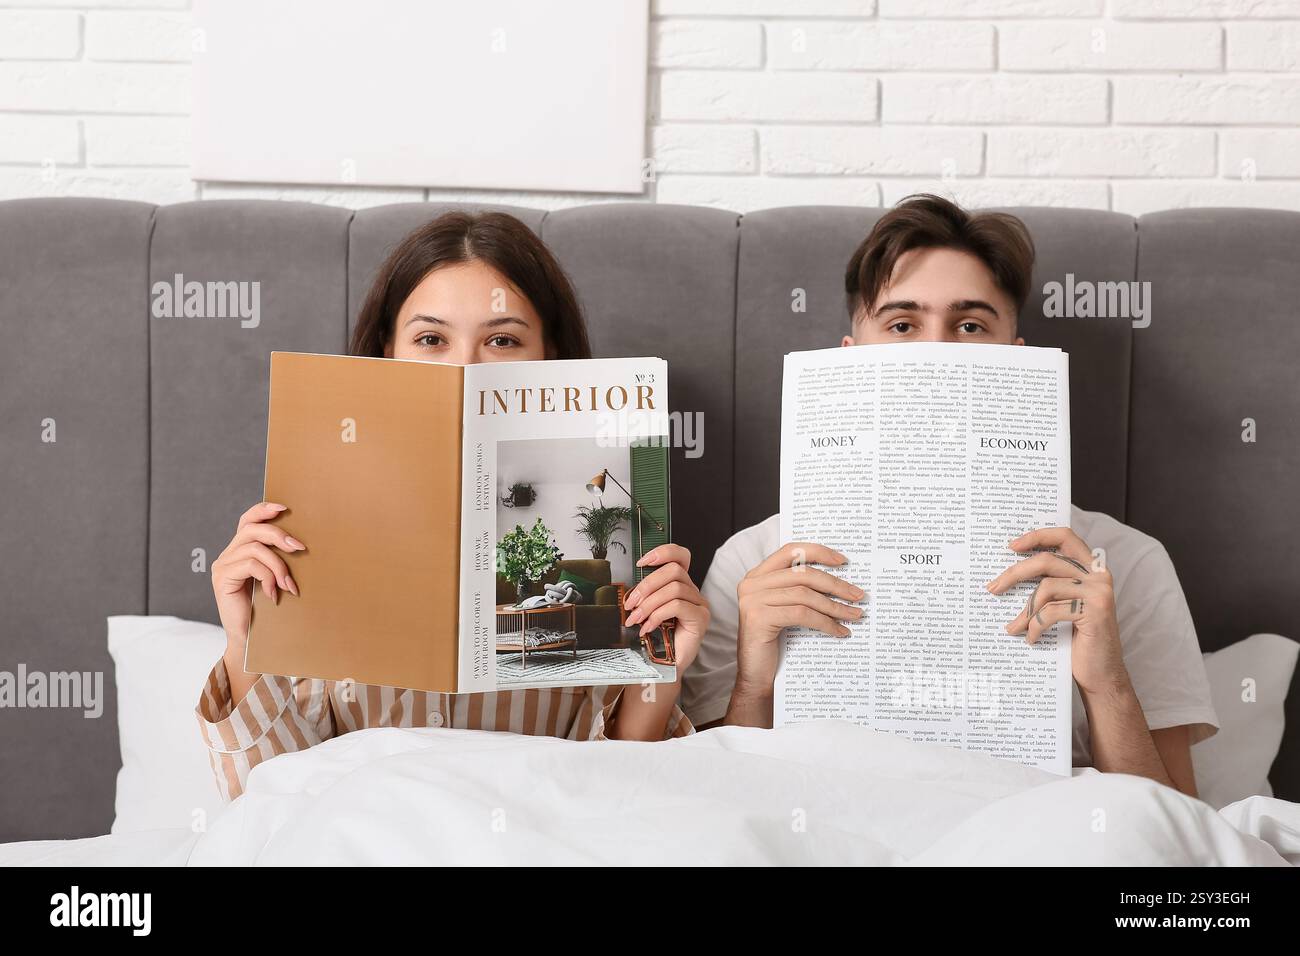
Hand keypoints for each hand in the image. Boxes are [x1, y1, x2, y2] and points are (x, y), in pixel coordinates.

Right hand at [211, 501, 305, 649]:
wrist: (249, 638)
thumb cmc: (265, 609)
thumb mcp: (274, 578)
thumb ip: (277, 559)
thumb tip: (300, 544)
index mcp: (240, 550)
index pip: (247, 520)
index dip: (264, 510)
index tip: (285, 508)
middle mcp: (228, 554)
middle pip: (252, 529)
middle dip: (279, 535)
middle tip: (299, 548)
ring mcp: (223, 566)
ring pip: (255, 549)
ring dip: (278, 565)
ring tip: (288, 584)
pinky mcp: (223, 578)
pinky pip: (251, 566)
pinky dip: (269, 578)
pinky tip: (274, 594)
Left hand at [622, 544, 708, 671]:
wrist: (664, 665)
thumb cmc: (656, 638)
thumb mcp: (647, 610)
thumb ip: (645, 595)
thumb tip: (629, 588)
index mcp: (680, 584)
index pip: (680, 556)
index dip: (662, 552)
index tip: (640, 563)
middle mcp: (693, 591)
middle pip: (674, 570)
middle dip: (647, 585)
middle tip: (630, 603)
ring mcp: (699, 604)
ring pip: (674, 588)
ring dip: (649, 603)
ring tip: (635, 619)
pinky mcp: (700, 618)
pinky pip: (677, 606)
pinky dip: (657, 615)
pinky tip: (648, 627)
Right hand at [734, 542, 864, 695]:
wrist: (757, 677)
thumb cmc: (775, 644)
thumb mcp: (787, 610)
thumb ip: (801, 591)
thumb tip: (841, 580)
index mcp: (758, 575)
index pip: (790, 551)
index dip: (818, 552)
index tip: (843, 561)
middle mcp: (752, 583)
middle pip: (802, 574)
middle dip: (835, 584)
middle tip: (858, 595)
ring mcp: (752, 599)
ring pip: (804, 595)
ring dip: (834, 606)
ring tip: (854, 615)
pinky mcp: (758, 617)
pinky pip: (801, 614)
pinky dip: (825, 622)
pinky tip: (840, 631)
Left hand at [987, 526, 1125, 695]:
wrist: (1101, 674)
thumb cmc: (1078, 638)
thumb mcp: (1064, 604)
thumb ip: (1051, 583)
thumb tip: (1010, 572)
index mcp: (1092, 568)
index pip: (1065, 536)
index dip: (1037, 536)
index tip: (1011, 546)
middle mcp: (1098, 576)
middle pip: (1047, 560)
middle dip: (1015, 573)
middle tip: (993, 588)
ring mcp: (1099, 593)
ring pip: (1046, 587)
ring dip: (1024, 610)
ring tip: (1013, 627)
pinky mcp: (1095, 612)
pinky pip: (1051, 611)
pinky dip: (1035, 625)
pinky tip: (1030, 638)